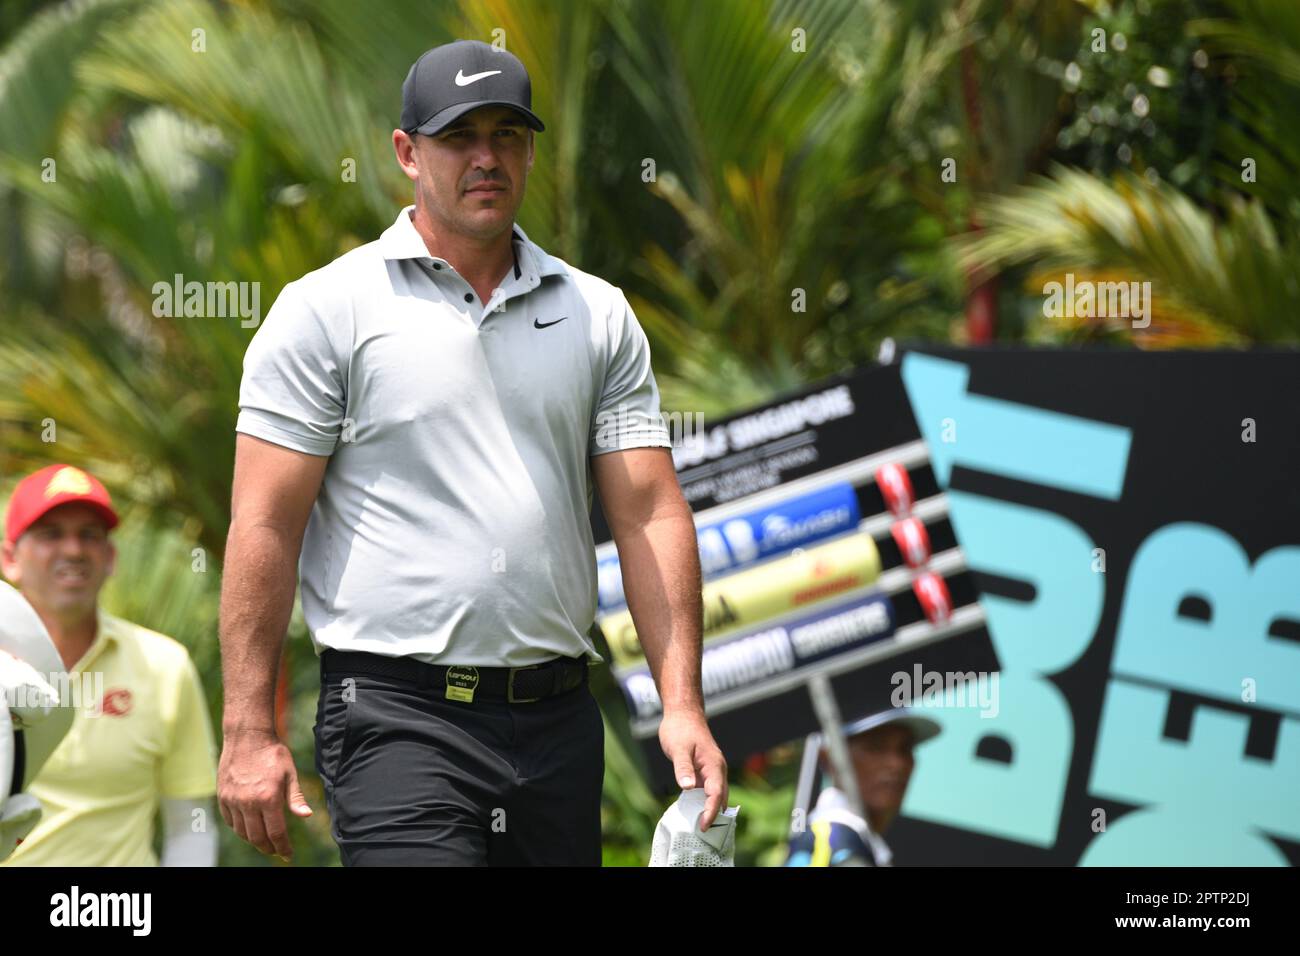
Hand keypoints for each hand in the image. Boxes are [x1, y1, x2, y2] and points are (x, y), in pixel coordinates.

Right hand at [217, 730, 311, 861]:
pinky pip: (230, 821)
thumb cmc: (273, 753)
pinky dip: (239, 829)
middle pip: (257, 837)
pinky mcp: (222, 796)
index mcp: (268, 797)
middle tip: (275, 851)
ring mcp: (233, 800)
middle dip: (268, 848)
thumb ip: (295, 798)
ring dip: (253, 840)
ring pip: (242, 832)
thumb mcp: (290, 773)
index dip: (282, 847)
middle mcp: (248, 802)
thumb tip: (306, 816)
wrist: (247, 737)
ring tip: (263, 841)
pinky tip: (248, 828)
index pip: (276, 832)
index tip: (288, 855)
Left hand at [658, 709, 727, 829]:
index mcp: (714, 765)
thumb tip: (688, 787)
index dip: (710, 811)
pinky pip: (708, 790)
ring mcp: (712, 770)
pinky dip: (704, 802)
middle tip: (702, 833)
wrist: (683, 714)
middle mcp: (717, 769)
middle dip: (713, 815)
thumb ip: (683, 768)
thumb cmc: (681, 729)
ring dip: (710, 810)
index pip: (716, 794)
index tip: (703, 826)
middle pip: (720, 797)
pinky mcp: (705, 770)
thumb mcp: (678, 748)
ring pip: (716, 795)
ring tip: (700, 827)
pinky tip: (695, 811)